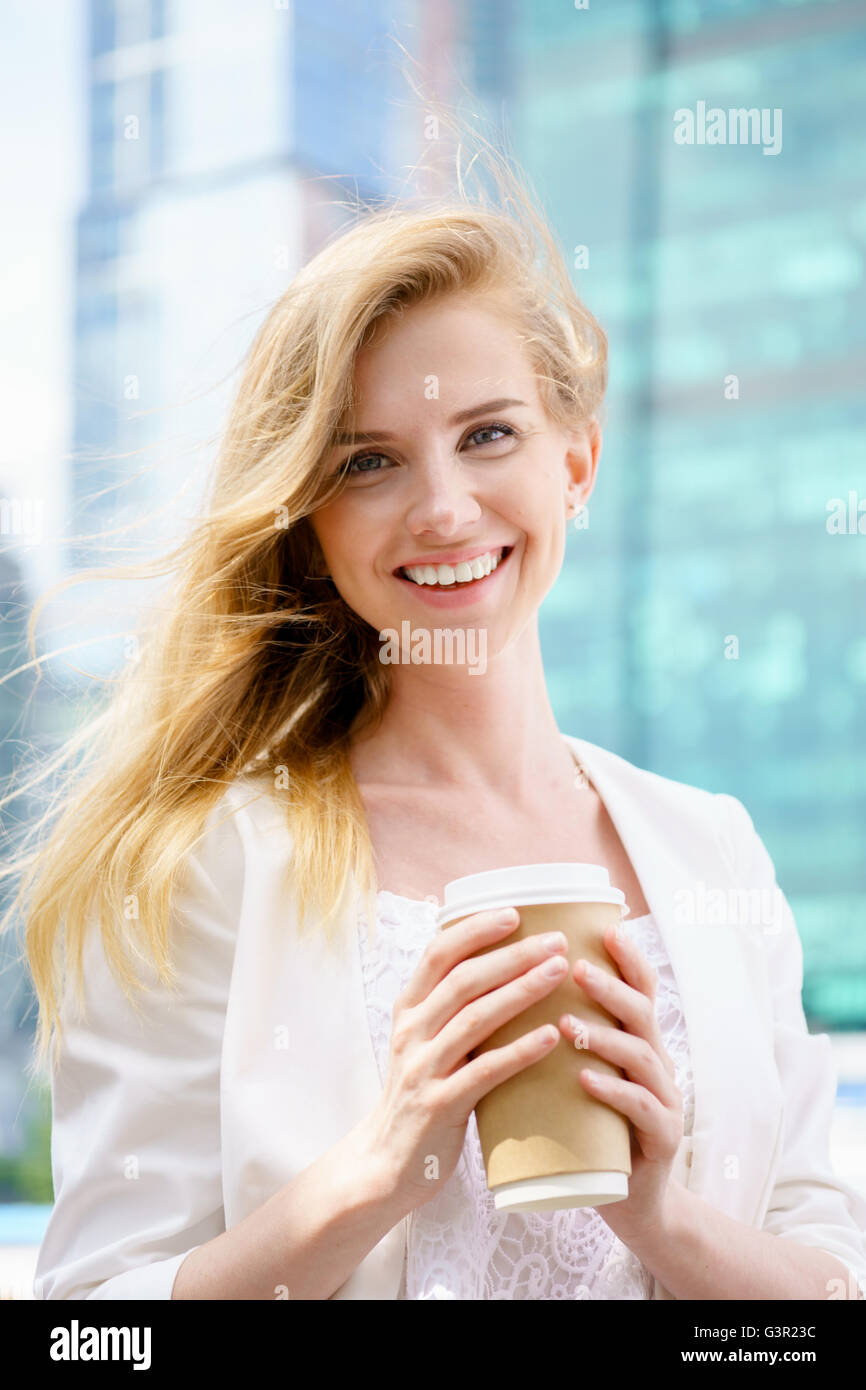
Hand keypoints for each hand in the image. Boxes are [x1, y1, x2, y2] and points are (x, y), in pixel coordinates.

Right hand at [368, 908, 570, 1217]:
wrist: (385, 1164)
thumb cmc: (419, 1095)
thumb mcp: (424, 1041)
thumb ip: (453, 1008)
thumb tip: (505, 966)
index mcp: (409, 1009)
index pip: (438, 953)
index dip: (476, 929)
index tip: (515, 912)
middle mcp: (411, 1032)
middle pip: (464, 979)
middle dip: (513, 954)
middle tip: (557, 941)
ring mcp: (422, 1068)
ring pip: (475, 1018)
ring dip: (522, 991)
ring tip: (560, 973)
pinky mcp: (439, 1106)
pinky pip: (484, 1072)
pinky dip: (521, 1051)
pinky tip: (552, 1036)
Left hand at [557, 919, 683, 1245]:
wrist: (628, 1200)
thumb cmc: (591, 1129)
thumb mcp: (578, 1075)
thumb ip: (558, 1039)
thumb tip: (503, 992)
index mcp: (636, 1042)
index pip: (639, 988)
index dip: (627, 958)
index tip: (604, 929)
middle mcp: (656, 1062)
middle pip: (642, 1011)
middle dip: (610, 986)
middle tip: (575, 966)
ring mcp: (663, 1099)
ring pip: (643, 1055)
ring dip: (605, 1034)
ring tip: (567, 1023)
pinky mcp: (661, 1138)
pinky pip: (641, 1107)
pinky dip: (612, 1090)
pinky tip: (585, 1080)